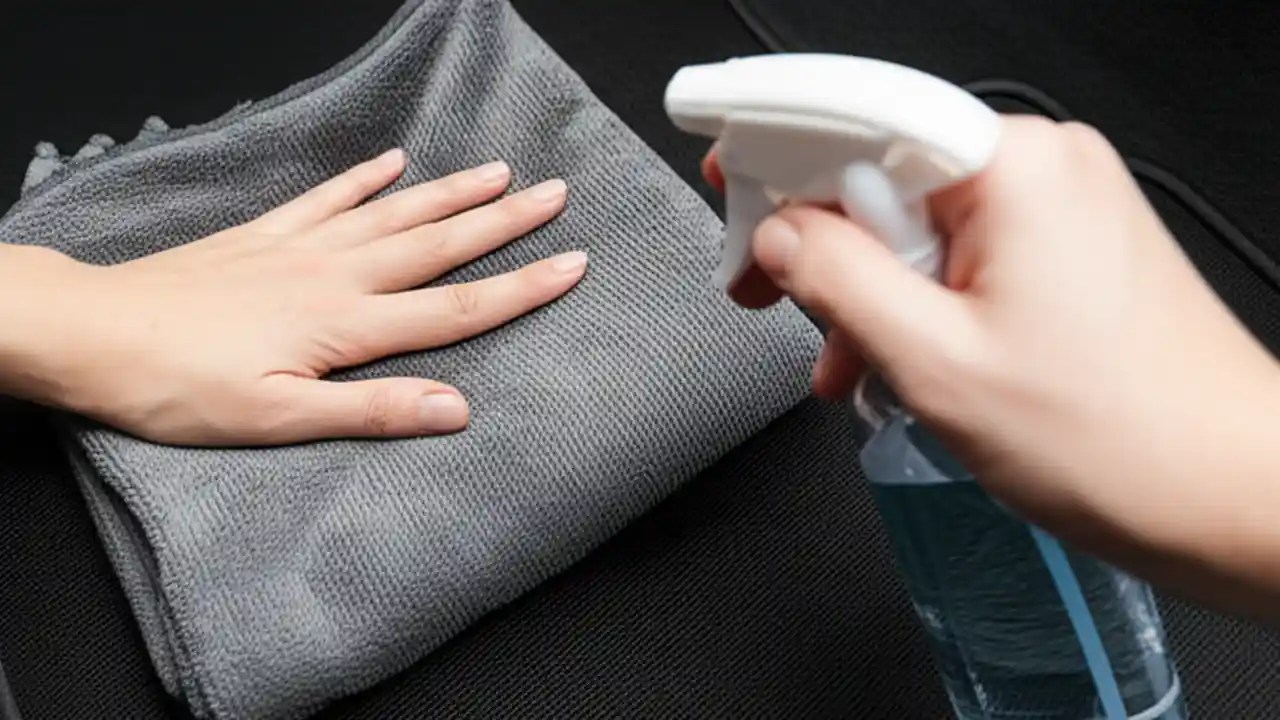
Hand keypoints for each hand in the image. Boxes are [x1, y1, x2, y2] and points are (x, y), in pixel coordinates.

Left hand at [0, 149, 586, 445]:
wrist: (94, 334)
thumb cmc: (181, 388)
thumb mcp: (279, 419)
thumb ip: (372, 410)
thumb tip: (457, 409)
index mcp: (346, 325)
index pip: (455, 307)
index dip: (520, 287)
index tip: (574, 263)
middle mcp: (334, 276)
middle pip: (436, 245)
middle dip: (502, 222)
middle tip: (555, 195)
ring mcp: (298, 249)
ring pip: (392, 214)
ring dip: (449, 193)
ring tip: (498, 171)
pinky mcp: (261, 237)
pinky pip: (325, 199)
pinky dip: (362, 179)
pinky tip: (392, 161)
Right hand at [704, 117, 1279, 614]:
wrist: (1234, 498)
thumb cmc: (1122, 439)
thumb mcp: (937, 362)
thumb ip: (838, 283)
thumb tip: (779, 236)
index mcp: (1015, 168)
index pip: (863, 117)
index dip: (778, 146)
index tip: (727, 171)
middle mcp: (1045, 169)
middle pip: (887, 171)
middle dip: (819, 237)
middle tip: (761, 286)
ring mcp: (1061, 209)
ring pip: (920, 222)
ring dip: (866, 287)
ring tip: (840, 356)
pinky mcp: (1068, 251)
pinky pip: (962, 254)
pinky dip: (916, 302)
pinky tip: (892, 359)